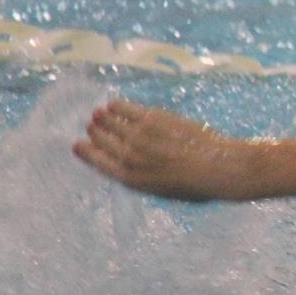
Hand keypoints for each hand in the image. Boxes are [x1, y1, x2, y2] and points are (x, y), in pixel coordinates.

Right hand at [73, 100, 259, 201]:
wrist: (218, 167)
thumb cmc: (196, 184)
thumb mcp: (162, 190)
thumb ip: (142, 177)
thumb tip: (130, 166)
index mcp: (130, 178)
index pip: (98, 162)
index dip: (87, 153)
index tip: (77, 145)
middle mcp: (129, 157)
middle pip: (103, 140)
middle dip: (96, 132)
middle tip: (92, 125)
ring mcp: (139, 136)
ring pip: (111, 123)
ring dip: (104, 118)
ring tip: (99, 113)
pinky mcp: (152, 119)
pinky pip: (126, 109)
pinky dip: (118, 106)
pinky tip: (114, 104)